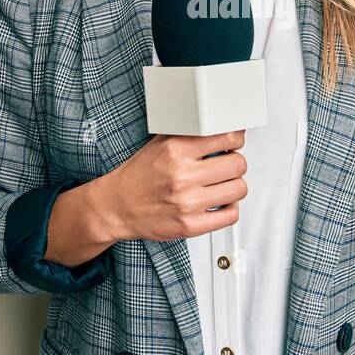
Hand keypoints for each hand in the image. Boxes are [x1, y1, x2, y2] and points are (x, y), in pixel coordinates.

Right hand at [103, 130, 247, 241]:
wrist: (116, 207)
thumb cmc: (138, 176)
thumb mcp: (159, 144)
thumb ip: (188, 135)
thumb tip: (221, 128)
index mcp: (175, 151)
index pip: (225, 138)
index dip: (235, 139)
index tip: (235, 141)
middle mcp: (182, 176)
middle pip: (237, 164)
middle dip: (236, 162)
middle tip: (229, 163)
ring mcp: (187, 203)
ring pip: (238, 189)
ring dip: (235, 185)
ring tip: (224, 183)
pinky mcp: (190, 225)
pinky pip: (230, 215)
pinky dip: (231, 208)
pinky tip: (221, 202)